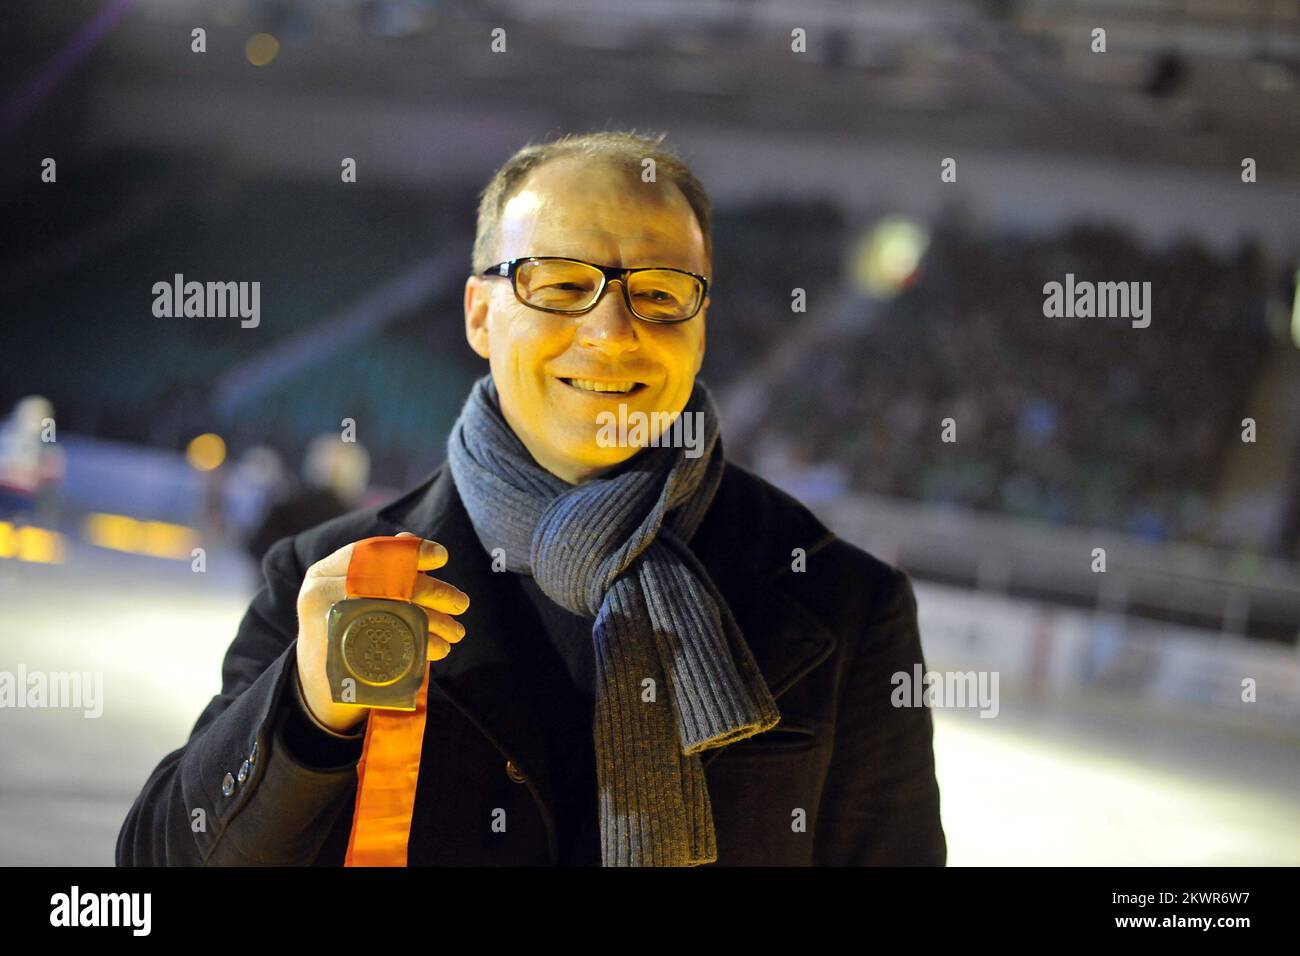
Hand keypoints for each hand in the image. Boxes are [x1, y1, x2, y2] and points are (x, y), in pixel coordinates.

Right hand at [294, 532, 468, 732]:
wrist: (320, 680)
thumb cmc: (343, 624)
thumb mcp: (350, 591)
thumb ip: (377, 565)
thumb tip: (408, 539)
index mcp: (321, 576)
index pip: (370, 554)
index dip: (409, 552)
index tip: (442, 556)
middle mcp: (321, 600)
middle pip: (391, 586)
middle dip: (436, 593)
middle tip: (461, 603)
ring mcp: (330, 632)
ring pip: (399, 617)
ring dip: (438, 622)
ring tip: (456, 630)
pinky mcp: (346, 664)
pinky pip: (396, 648)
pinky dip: (425, 646)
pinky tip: (441, 648)